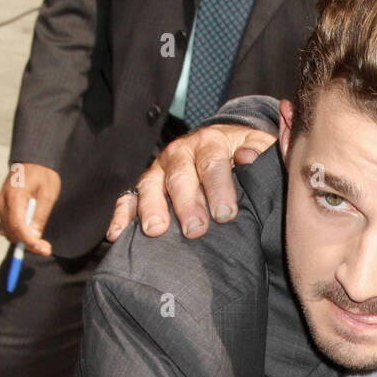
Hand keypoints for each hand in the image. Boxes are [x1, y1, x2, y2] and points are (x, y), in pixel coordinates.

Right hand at [0, 163, 61, 255]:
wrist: (33, 161)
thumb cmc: (43, 175)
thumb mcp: (48, 195)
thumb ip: (40, 216)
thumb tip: (34, 237)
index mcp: (14, 196)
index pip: (18, 225)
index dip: (29, 241)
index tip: (43, 250)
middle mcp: (2, 201)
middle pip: (12, 232)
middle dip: (29, 244)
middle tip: (47, 249)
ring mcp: (0, 205)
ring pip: (9, 232)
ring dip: (25, 241)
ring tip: (43, 243)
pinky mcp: (3, 208)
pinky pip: (8, 228)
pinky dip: (19, 235)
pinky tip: (32, 234)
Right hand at [105, 122, 277, 241]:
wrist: (223, 146)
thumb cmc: (245, 156)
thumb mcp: (258, 147)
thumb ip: (259, 152)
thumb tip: (248, 158)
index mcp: (211, 142)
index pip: (213, 163)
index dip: (219, 187)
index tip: (226, 214)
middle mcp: (181, 152)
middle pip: (180, 176)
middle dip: (186, 203)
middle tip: (195, 230)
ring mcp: (160, 169)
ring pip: (150, 185)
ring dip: (152, 208)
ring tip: (156, 231)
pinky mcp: (146, 186)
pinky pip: (127, 199)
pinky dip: (121, 215)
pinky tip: (117, 234)